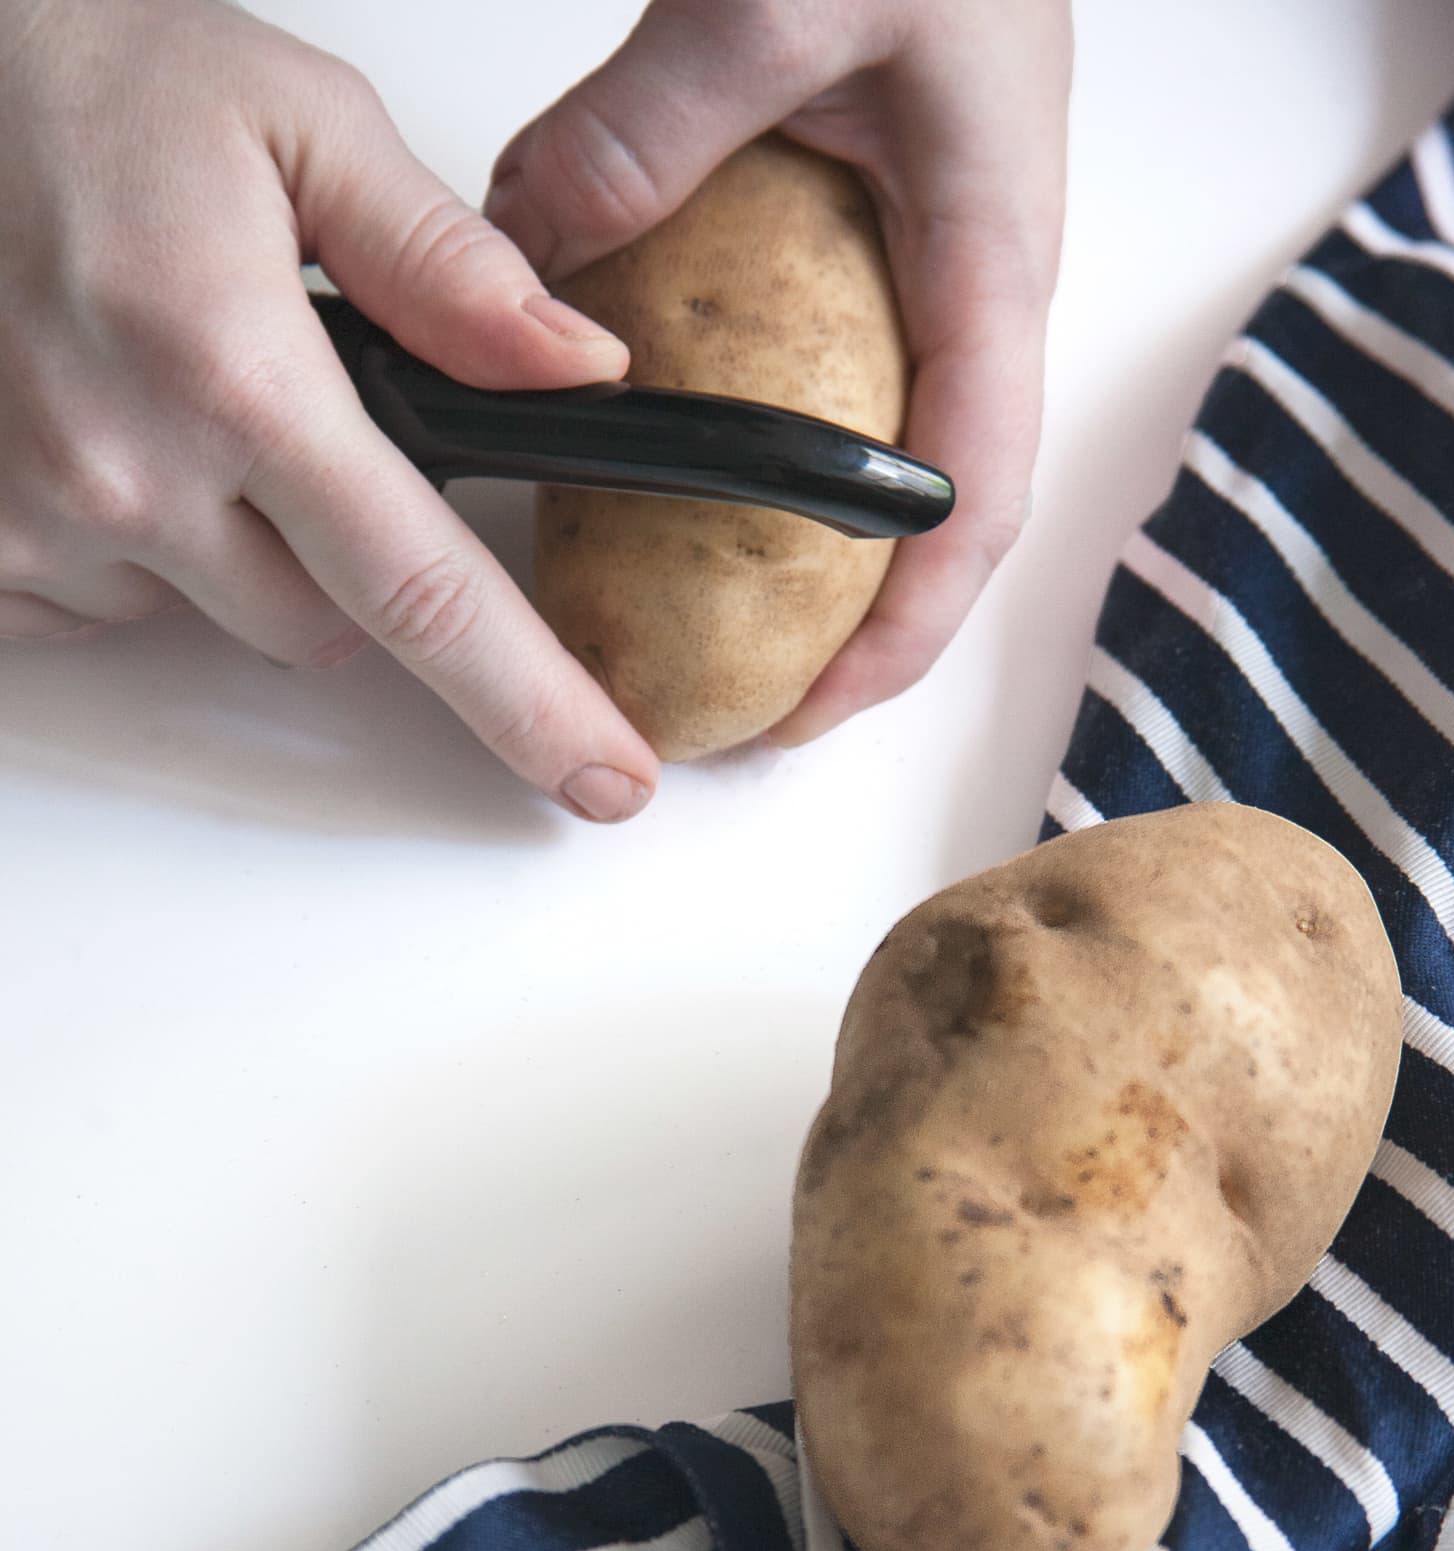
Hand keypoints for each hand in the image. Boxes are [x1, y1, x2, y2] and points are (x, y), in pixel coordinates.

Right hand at [0, 0, 657, 821]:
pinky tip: (94, 426)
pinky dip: (126, 544)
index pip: (426, 593)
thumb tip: (572, 364)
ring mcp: (33, 524)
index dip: (532, 702)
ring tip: (162, 385)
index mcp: (235, 373)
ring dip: (222, 536)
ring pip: (212, 614)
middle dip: (345, 552)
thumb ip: (446, 266)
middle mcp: (127, 473)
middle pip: (328, 626)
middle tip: (288, 413)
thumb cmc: (70, 75)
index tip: (603, 779)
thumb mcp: (297, 119)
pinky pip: (98, 610)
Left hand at [487, 0, 1071, 744]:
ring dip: (831, 564)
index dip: (905, 630)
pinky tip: (703, 471)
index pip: (969, 501)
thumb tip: (530, 253)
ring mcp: (937, 268)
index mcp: (989, 260)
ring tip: (733, 631)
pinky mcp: (885, 238)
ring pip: (900, 461)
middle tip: (762, 705)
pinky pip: (848, 382)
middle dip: (869, 631)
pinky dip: (785, 455)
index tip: (813, 707)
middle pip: (945, 518)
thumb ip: (651, 131)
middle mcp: (978, 287)